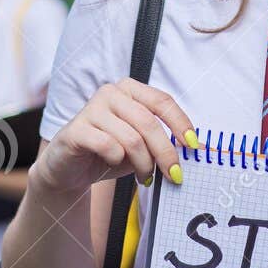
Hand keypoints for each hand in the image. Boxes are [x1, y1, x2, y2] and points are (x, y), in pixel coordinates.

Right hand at [30, 78, 196, 197]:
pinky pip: (108, 146)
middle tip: (175, 175)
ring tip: (145, 178)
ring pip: (131, 138)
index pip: (162, 101)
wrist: (69, 170)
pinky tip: (116, 165)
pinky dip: (118, 161)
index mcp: (129, 90)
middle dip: (166, 153)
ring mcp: (91, 109)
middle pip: (149, 122)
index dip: (181, 123)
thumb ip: (163, 140)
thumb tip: (198, 147)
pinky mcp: (75, 129)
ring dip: (144, 164)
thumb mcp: (142, 146)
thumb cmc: (109, 154)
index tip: (194, 146)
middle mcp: (110, 93)